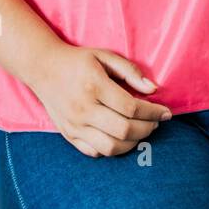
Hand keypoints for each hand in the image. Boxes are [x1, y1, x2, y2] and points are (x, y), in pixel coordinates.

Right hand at [31, 43, 172, 157]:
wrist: (42, 67)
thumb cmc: (78, 60)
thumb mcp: (104, 56)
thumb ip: (130, 71)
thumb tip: (153, 90)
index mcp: (94, 86)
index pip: (131, 108)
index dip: (153, 112)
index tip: (166, 112)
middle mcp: (83, 109)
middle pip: (124, 130)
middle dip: (147, 128)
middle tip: (156, 122)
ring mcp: (74, 125)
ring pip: (111, 147)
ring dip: (133, 143)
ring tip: (141, 131)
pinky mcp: (68, 135)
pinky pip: (95, 152)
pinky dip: (112, 149)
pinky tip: (121, 138)